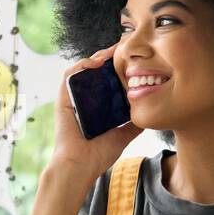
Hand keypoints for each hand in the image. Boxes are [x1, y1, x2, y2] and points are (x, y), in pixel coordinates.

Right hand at [50, 43, 142, 183]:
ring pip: (83, 69)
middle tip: (125, 48)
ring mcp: (73, 98)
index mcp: (97, 107)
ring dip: (97, 57)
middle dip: (110, 58)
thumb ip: (134, 124)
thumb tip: (150, 113)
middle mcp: (85, 100)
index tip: (133, 59)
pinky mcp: (63, 99)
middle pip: (96, 72)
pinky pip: (70, 75)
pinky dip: (81, 65)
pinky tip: (96, 62)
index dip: (118, 68)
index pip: (108, 81)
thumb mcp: (123, 135)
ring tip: (112, 51)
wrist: (79, 166)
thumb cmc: (97, 155)